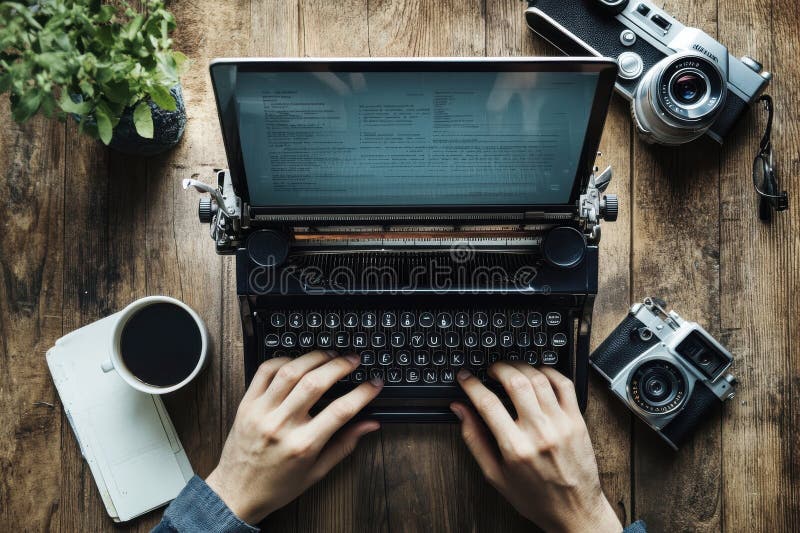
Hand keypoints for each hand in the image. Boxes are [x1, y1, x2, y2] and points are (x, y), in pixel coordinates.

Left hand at [206, 350, 381, 523]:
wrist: (236, 493)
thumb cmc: (278, 485)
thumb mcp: (317, 472)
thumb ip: (345, 444)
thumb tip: (370, 424)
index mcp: (303, 446)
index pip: (341, 410)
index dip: (363, 393)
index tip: (374, 383)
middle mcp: (281, 426)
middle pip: (315, 383)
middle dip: (340, 366)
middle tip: (353, 360)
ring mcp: (261, 412)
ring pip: (290, 371)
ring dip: (314, 358)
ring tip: (329, 355)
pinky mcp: (246, 404)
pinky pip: (265, 371)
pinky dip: (283, 360)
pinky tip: (298, 361)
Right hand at [451, 363, 620, 532]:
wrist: (574, 510)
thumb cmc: (535, 496)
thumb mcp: (494, 475)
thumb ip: (474, 439)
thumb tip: (460, 410)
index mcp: (515, 448)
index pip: (487, 403)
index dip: (471, 384)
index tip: (465, 377)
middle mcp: (539, 433)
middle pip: (515, 382)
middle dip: (497, 368)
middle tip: (490, 370)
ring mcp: (561, 424)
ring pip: (539, 378)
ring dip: (521, 366)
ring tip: (511, 369)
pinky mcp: (577, 421)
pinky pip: (565, 384)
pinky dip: (549, 372)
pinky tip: (538, 373)